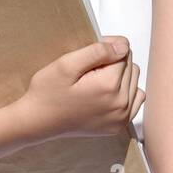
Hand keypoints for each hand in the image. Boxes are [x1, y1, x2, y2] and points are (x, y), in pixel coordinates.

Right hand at [14, 36, 144, 141]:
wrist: (37, 121)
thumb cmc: (47, 92)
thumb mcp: (66, 64)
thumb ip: (98, 51)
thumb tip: (123, 46)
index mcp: (108, 86)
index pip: (123, 52)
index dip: (106, 47)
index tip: (88, 53)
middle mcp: (120, 104)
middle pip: (130, 66)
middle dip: (113, 62)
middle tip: (88, 69)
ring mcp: (121, 117)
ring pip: (134, 81)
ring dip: (120, 77)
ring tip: (95, 82)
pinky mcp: (118, 125)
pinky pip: (135, 100)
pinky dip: (125, 92)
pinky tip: (106, 93)